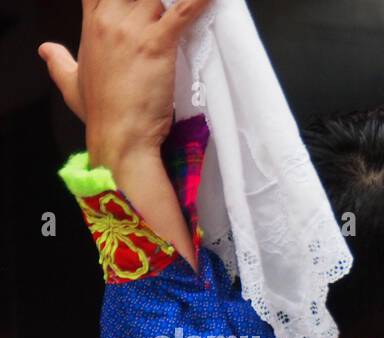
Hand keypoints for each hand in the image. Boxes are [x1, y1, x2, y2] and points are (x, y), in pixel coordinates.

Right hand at [39, 0, 210, 173]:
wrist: (120, 137)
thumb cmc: (100, 114)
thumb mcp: (70, 83)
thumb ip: (59, 62)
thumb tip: (46, 49)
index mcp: (92, 25)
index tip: (131, 3)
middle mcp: (110, 20)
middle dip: (149, 0)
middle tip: (163, 14)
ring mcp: (134, 30)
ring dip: (173, 3)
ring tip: (192, 8)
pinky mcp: (158, 44)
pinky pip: (183, 12)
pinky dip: (198, 3)